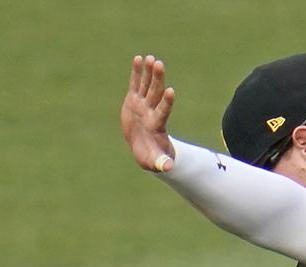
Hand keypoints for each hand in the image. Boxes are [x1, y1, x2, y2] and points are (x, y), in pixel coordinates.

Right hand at [122, 54, 177, 171]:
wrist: (142, 148)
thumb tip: (168, 169)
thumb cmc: (150, 157)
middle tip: (160, 65)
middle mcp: (151, 111)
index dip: (166, 102)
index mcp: (157, 125)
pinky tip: (139, 59)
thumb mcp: (154, 162)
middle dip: (157, 80)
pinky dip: (137, 72)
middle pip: (156, 93)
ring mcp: (143, 104)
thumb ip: (160, 163)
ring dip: (149, 73)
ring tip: (152, 59)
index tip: (171, 91)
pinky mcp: (134, 100)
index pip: (163, 111)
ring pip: (147, 86)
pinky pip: (135, 84)